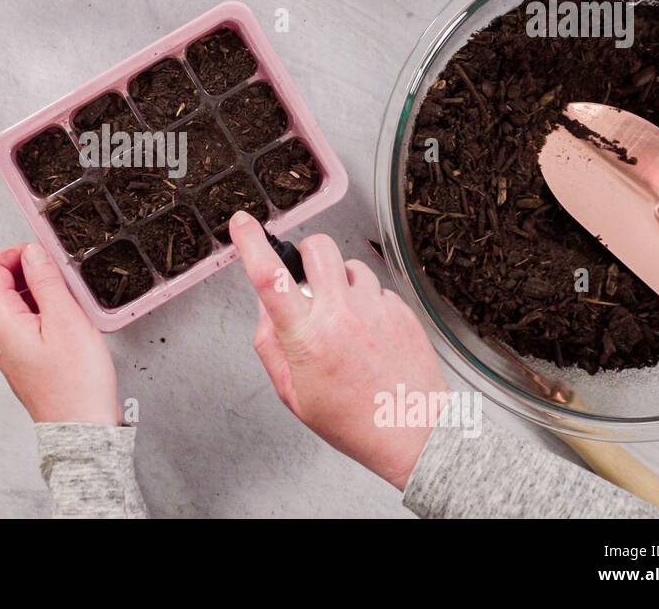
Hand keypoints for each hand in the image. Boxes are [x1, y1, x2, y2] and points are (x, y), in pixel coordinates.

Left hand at [0, 242, 120, 424]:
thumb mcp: (67, 320)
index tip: (40, 255)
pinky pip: (20, 320)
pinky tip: (61, 314)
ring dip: (30, 287)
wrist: (81, 427)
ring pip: (7, 301)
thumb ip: (46, 281)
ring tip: (60, 292)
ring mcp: (8, 347)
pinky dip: (37, 306)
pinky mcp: (22, 356)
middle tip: (52, 270)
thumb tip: (32, 253)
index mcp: (2, 323)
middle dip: (21, 267)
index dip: (12, 253)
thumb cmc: (76, 384)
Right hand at [229, 211, 447, 490]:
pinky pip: (376, 289)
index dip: (251, 243)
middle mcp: (342, 315)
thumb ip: (270, 346)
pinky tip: (369, 334)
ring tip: (345, 320)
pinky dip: (366, 303)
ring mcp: (375, 309)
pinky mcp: (401, 310)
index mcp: (307, 337)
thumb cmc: (354, 421)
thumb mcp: (293, 394)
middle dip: (306, 252)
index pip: (270, 277)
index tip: (244, 224)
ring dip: (340, 282)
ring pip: (350, 266)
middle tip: (307, 276)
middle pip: (318, 247)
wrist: (414, 433)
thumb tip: (265, 311)